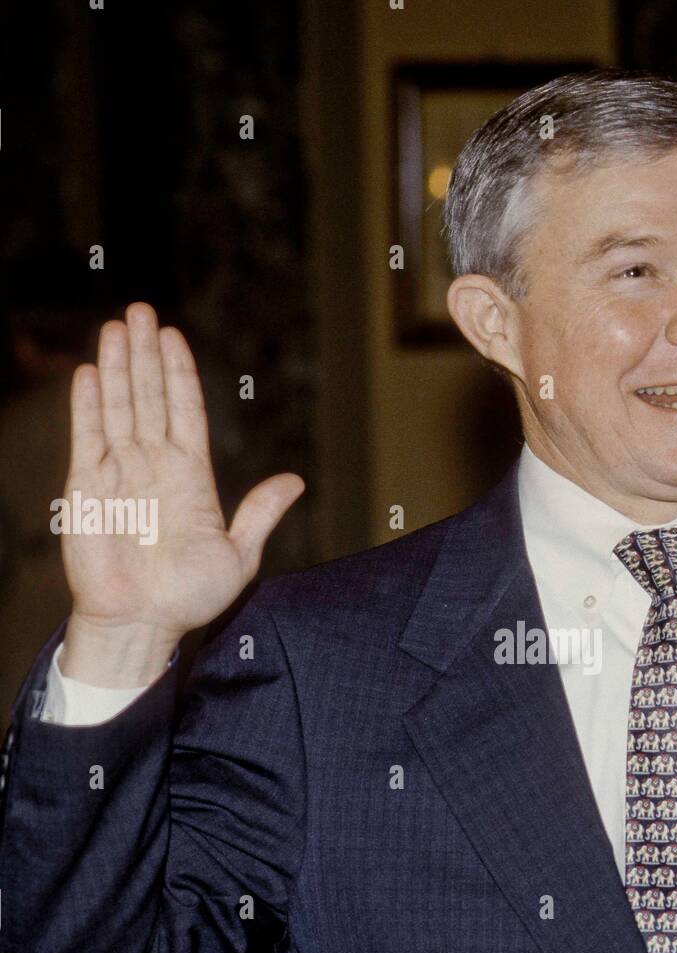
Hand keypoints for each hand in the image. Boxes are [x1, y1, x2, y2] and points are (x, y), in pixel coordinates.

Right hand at [60, 302, 303, 683]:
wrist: (143, 625)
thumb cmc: (189, 598)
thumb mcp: (238, 555)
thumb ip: (260, 513)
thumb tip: (295, 480)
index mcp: (190, 478)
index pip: (184, 412)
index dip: (178, 374)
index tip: (174, 337)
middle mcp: (153, 467)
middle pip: (147, 398)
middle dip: (144, 354)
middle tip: (141, 310)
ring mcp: (119, 474)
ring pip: (118, 408)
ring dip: (117, 368)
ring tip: (117, 327)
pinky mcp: (87, 488)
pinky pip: (87, 438)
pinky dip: (88, 406)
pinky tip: (90, 373)